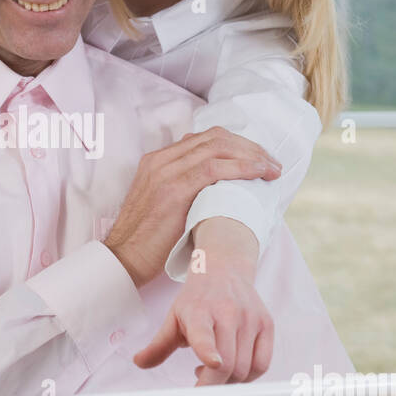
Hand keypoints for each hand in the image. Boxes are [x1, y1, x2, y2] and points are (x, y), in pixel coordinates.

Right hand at [103, 129, 280, 288]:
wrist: (124, 258)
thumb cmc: (147, 240)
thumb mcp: (163, 204)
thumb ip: (186, 188)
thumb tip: (222, 189)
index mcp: (158, 160)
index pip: (205, 138)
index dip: (238, 144)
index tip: (259, 158)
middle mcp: (161, 160)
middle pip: (215, 138)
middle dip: (249, 147)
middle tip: (271, 162)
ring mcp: (165, 172)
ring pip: (217, 148)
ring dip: (251, 155)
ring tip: (271, 169)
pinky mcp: (173, 189)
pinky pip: (214, 168)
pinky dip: (241, 167)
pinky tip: (258, 173)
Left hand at [134, 217, 273, 378]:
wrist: (225, 270)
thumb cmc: (198, 298)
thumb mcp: (174, 317)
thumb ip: (158, 344)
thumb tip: (139, 363)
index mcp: (199, 311)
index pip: (204, 333)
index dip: (208, 350)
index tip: (212, 363)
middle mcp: (229, 313)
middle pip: (228, 363)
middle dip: (212, 385)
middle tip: (198, 385)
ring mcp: (251, 319)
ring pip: (245, 369)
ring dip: (227, 382)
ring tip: (212, 372)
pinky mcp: (267, 325)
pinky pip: (262, 365)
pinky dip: (247, 377)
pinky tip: (232, 369)